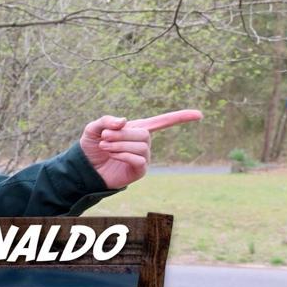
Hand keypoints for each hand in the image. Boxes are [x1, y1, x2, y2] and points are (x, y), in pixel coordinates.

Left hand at [80, 109, 203, 188]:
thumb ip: (107, 120)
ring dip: (120, 144)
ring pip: (141, 146)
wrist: (86, 169)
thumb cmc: (92, 147)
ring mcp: (144, 157)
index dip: (181, 117)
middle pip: (144, 133)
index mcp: (138, 128)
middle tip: (104, 137)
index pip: (164, 121)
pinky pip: (139, 159)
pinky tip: (113, 155)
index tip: (200, 115)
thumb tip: (125, 122)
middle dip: (123, 134)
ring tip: (105, 146)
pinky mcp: (139, 171)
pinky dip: (124, 155)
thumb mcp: (94, 128)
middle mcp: (144, 142)